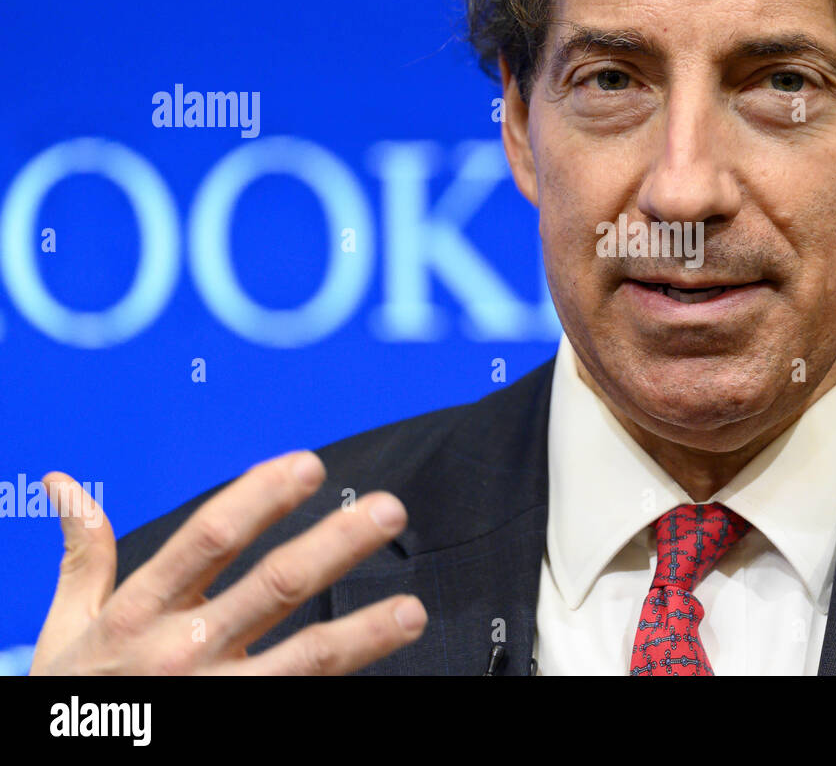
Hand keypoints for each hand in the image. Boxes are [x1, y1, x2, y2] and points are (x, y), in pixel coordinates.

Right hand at [29, 451, 426, 674]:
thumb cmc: (74, 696)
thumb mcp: (65, 628)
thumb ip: (83, 557)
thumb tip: (64, 483)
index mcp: (140, 613)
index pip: (209, 539)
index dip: (260, 498)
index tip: (308, 464)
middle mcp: (183, 652)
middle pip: (273, 588)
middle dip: (335, 546)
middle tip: (388, 510)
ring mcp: (214, 699)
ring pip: (303, 661)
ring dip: (362, 634)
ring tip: (411, 611)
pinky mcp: (234, 732)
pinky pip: (299, 707)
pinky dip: (343, 684)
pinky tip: (384, 672)